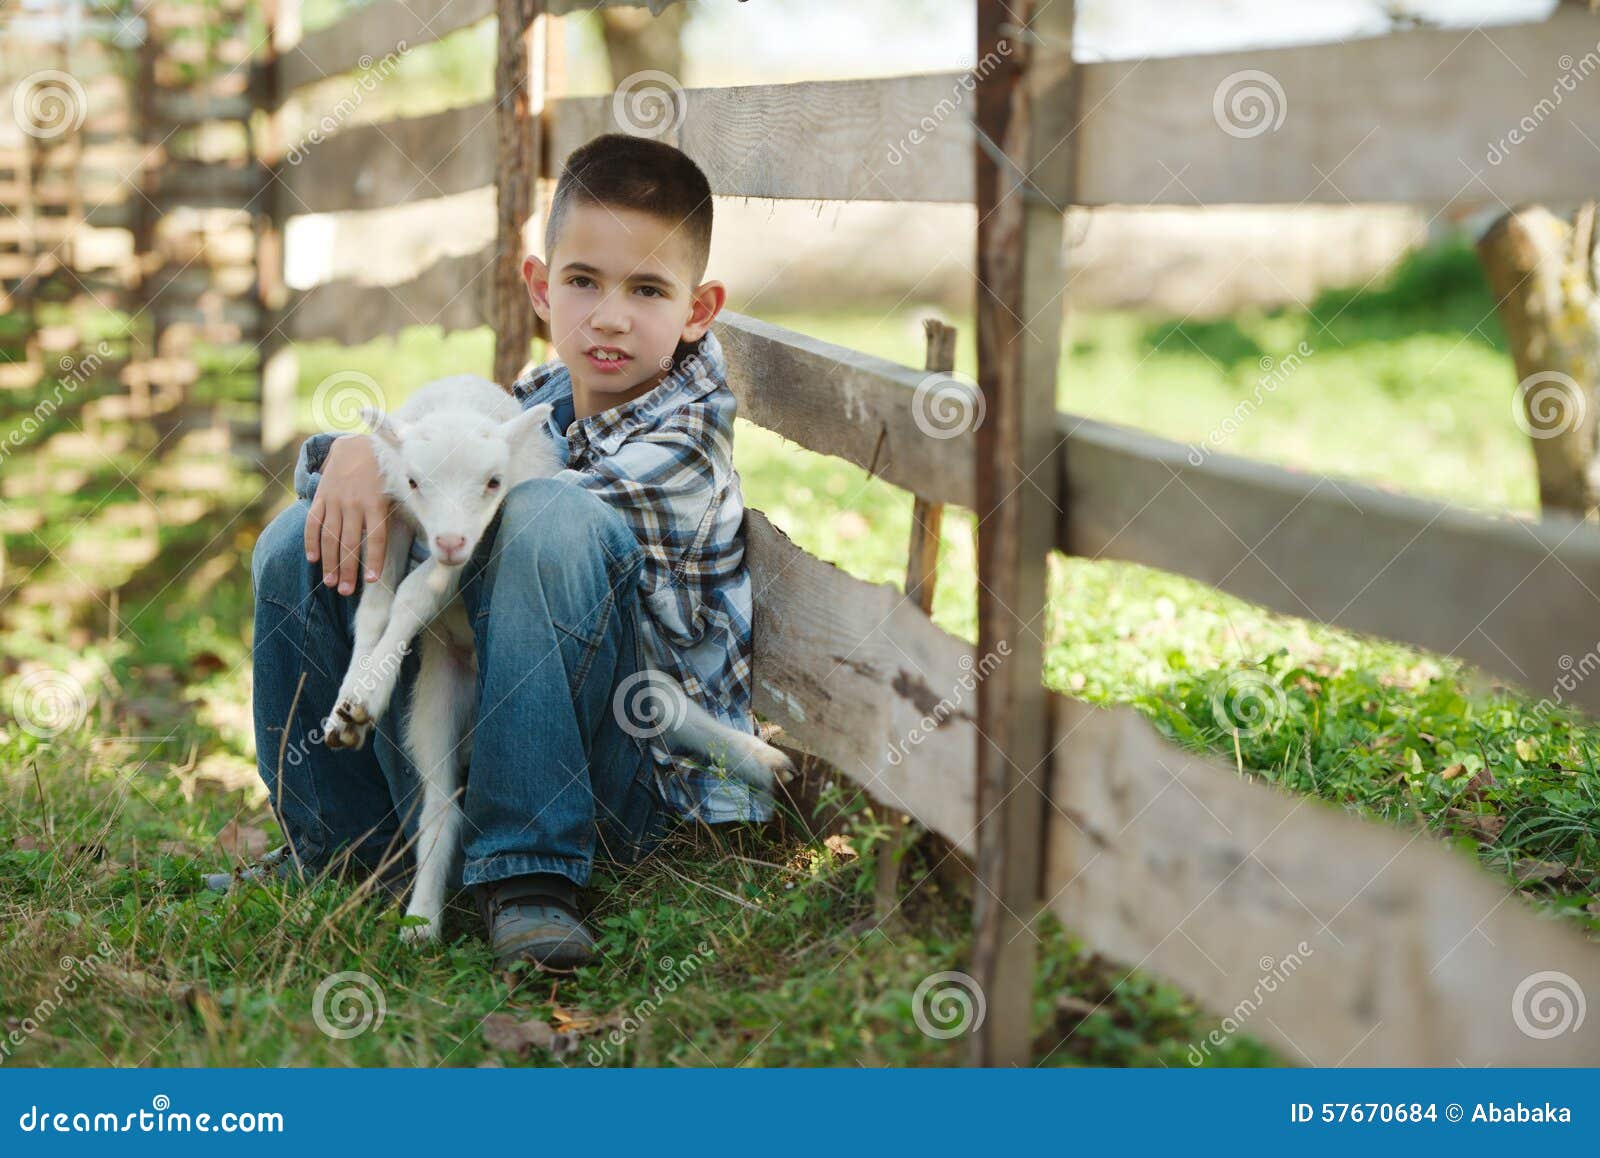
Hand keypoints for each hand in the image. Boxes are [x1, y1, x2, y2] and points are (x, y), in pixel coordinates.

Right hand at [304, 435, 390, 595]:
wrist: (358, 443)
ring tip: (330, 583)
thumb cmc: (386, 471)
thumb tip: (421, 532)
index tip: (373, 581)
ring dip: (329, 561)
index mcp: (376, 502)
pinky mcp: (322, 495)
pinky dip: (311, 540)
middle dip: (347, 569)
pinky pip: (313, 521)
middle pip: (350, 543)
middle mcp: (354, 502)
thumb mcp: (398, 487)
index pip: (376, 538)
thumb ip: (402, 510)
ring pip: (330, 536)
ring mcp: (335, 499)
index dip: (374, 560)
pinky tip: (312, 559)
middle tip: (345, 591)